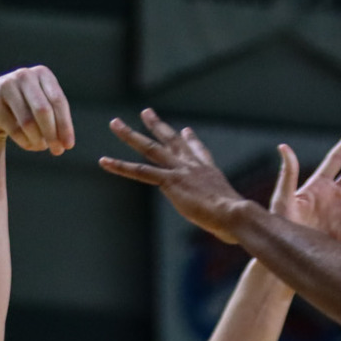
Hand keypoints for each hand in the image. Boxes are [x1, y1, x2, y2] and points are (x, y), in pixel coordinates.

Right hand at [0, 65, 73, 153]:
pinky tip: (28, 145)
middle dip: (52, 134)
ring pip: (28, 122)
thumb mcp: (42, 106)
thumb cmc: (24, 107)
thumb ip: (56, 120)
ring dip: (38, 140)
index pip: (58, 101)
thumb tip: (66, 143)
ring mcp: (6, 86)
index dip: (65, 125)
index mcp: (42, 73)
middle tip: (57, 152)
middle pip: (43, 111)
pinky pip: (14, 129)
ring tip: (41, 147)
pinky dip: (24, 142)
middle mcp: (24, 75)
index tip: (68, 145)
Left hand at [100, 110, 252, 241]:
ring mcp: (180, 171)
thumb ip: (225, 212)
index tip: (185, 130)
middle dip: (157, 125)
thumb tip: (231, 227)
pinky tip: (104, 161)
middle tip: (146, 112)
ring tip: (115, 124)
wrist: (234, 213)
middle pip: (171, 140)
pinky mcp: (170, 181)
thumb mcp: (230, 212)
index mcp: (209, 172)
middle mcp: (193, 166)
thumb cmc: (236, 220)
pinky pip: (140, 172)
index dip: (190, 140)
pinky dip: (120, 166)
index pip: (198, 151)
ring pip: (150, 148)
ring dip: (130, 135)